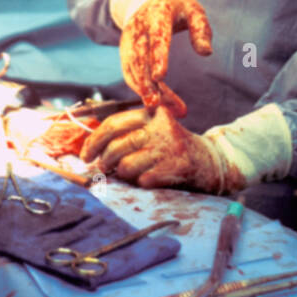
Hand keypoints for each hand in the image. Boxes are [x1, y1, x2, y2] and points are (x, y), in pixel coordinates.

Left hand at [80, 106, 241, 191]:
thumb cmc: (173, 146)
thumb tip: (92, 146)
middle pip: (116, 145)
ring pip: (126, 165)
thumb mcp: (154, 128)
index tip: (86, 154)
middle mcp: (159, 128)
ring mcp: (167, 148)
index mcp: (152, 113)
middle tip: (102, 167)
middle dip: (104, 160)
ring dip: (123, 173)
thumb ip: (128, 130)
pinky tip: (151, 178)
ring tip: (132, 172)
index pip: (113, 124)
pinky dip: (141, 183)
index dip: (94, 141)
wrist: (211, 162)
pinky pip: (141, 180)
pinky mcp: (173, 168)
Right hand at [120, 0, 212, 115]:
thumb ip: (201, 30)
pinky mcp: (124, 51)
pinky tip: (153, 101)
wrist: (148, 0)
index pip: (157, 36)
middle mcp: (138, 26)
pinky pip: (129, 72)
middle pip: (140, 57)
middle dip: (146, 82)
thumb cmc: (177, 9)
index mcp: (157, 13)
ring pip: (133, 68)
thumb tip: (206, 53)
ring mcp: (128, 39)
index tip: (160, 77)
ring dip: (144, 90)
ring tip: (161, 108)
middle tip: (157, 104)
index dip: (157, 56)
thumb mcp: (194, 11)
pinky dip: (139, 88)